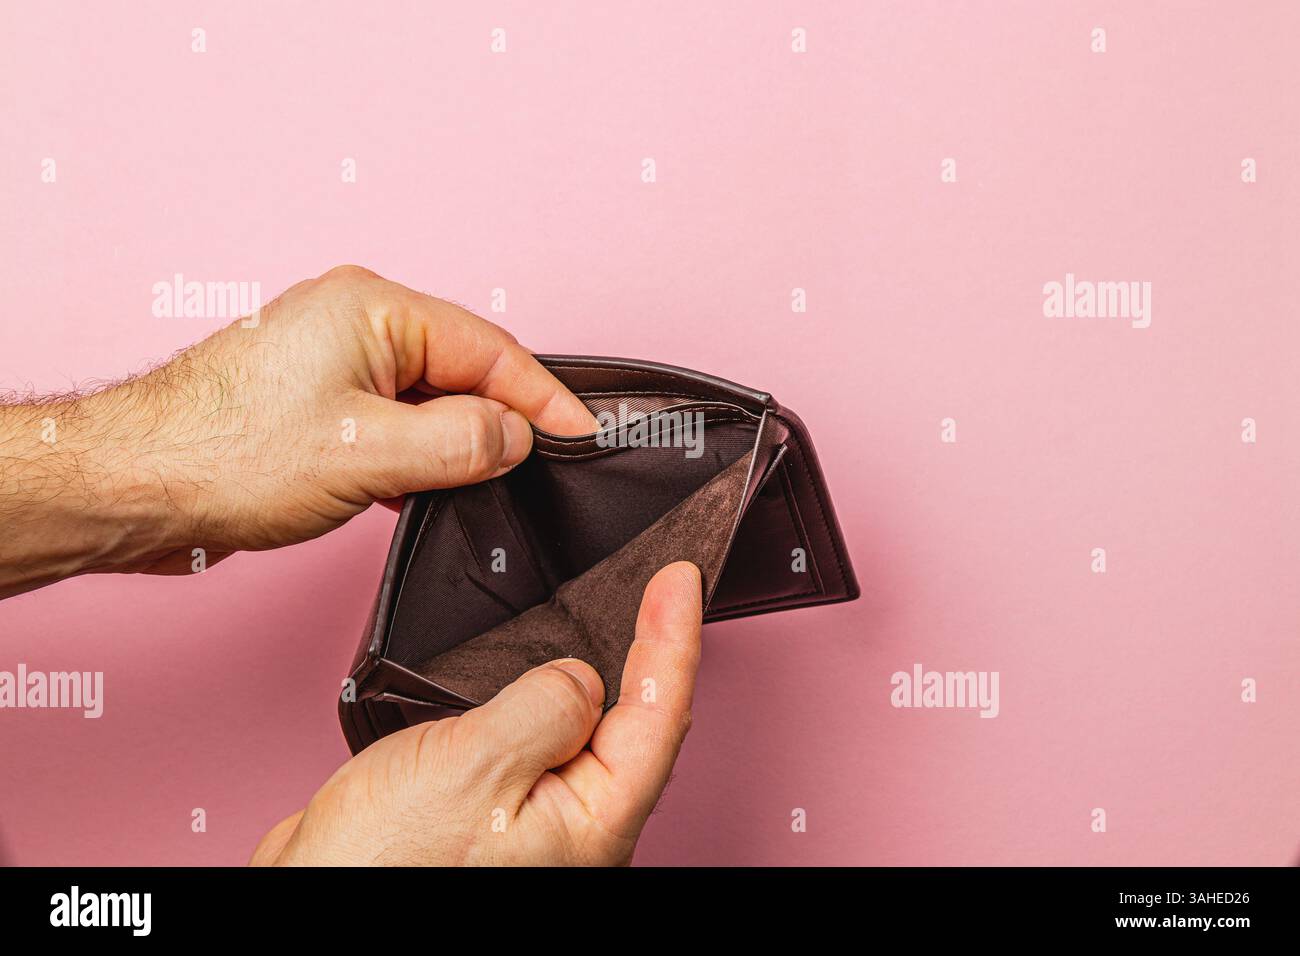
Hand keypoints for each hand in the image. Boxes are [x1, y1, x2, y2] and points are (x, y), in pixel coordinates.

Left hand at [0, 265, 597, 595]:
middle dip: (504, 419)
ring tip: (488, 486)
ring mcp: (336, 359)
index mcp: (374, 307)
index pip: (492, 350)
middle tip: (544, 469)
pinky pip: (397, 417)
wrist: (134, 485)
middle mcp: (357, 320)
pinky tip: (428, 490)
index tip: (584, 437)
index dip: (545, 400)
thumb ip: (459, 442)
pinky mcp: (320, 399)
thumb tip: (516, 436)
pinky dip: (422, 453)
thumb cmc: (225, 455)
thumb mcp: (368, 454)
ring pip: (432, 397)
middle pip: (465, 368)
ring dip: (460, 441)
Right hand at [251, 562, 701, 865]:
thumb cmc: (384, 863)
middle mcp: (572, 826)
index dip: (674, 639)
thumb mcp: (475, 765)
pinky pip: (538, 739)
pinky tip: (538, 674)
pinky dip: (545, 696)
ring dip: (599, 670)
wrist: (311, 894)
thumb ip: (544, 708)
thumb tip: (580, 678)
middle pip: (636, 724)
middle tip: (664, 587)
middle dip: (651, 652)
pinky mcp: (493, 808)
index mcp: (590, 824)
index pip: (659, 717)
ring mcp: (535, 818)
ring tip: (621, 616)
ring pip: (586, 729)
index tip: (679, 580)